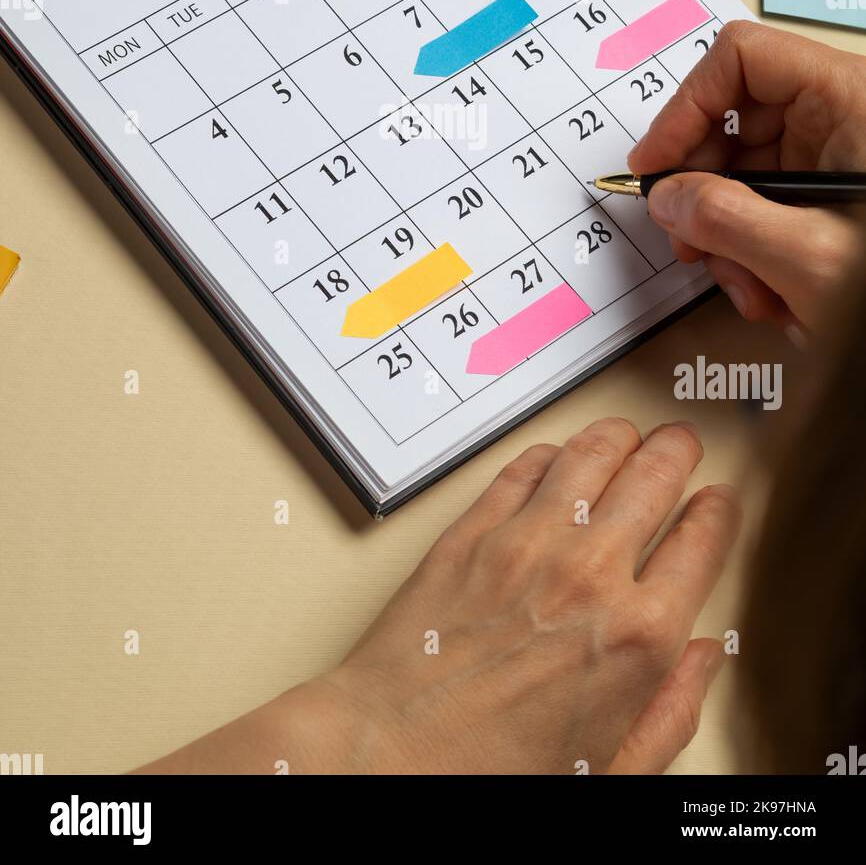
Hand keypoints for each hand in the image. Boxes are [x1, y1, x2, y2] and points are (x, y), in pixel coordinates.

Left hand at [133, 421, 738, 775]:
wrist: (392, 755)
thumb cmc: (494, 774)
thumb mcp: (616, 770)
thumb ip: (672, 709)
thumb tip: (701, 658)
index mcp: (638, 635)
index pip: (703, 538)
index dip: (717, 510)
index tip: (718, 501)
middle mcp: (588, 574)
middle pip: (655, 475)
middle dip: (677, 451)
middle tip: (680, 445)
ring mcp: (527, 544)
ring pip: (591, 453)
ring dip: (618, 437)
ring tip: (627, 435)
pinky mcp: (472, 531)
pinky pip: (523, 467)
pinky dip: (550, 452)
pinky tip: (557, 457)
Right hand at [628, 21, 864, 336]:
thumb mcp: (810, 258)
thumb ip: (724, 220)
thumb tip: (667, 196)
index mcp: (849, 98)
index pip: (741, 59)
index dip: (685, 107)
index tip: (655, 165)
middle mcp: (842, 117)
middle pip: (735, 123)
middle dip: (704, 193)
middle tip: (689, 244)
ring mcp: (837, 159)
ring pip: (746, 176)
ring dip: (730, 239)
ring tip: (752, 291)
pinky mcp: (835, 198)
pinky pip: (770, 209)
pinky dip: (757, 254)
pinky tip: (777, 296)